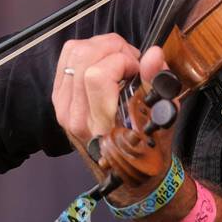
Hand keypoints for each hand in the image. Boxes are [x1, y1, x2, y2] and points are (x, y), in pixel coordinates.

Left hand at [51, 34, 171, 204]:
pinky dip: (88, 51)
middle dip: (113, 48)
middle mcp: (75, 115)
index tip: (138, 69)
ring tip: (120, 60)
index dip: (122, 60)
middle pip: (83, 57)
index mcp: (100, 125)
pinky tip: (105, 62)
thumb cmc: (147, 148)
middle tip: (132, 61)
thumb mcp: (162, 117)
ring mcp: (63, 106)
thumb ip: (157, 83)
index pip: (96, 76)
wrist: (128, 174)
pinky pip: (67, 58)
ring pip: (74, 53)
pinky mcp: (59, 98)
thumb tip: (153, 54)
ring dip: (101, 46)